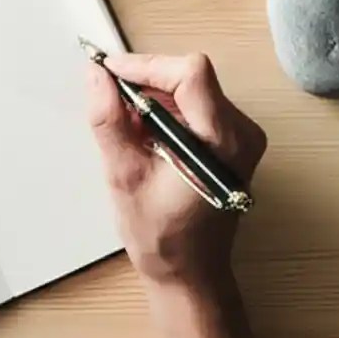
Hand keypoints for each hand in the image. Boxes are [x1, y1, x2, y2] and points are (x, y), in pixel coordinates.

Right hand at [86, 53, 266, 287]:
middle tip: (112, 104)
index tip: (110, 72)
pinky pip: (195, 102)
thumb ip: (110, 122)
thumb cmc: (163, 237)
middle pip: (190, 76)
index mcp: (224, 143)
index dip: (146, 66)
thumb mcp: (124, 177)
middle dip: (146, 82)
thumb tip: (96, 78)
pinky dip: (165, 109)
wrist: (190, 271)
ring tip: (128, 128)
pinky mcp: (231, 138)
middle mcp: (242, 133)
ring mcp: (241, 135)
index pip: (191, 74)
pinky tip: (145, 136)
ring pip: (191, 86)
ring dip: (153, 96)